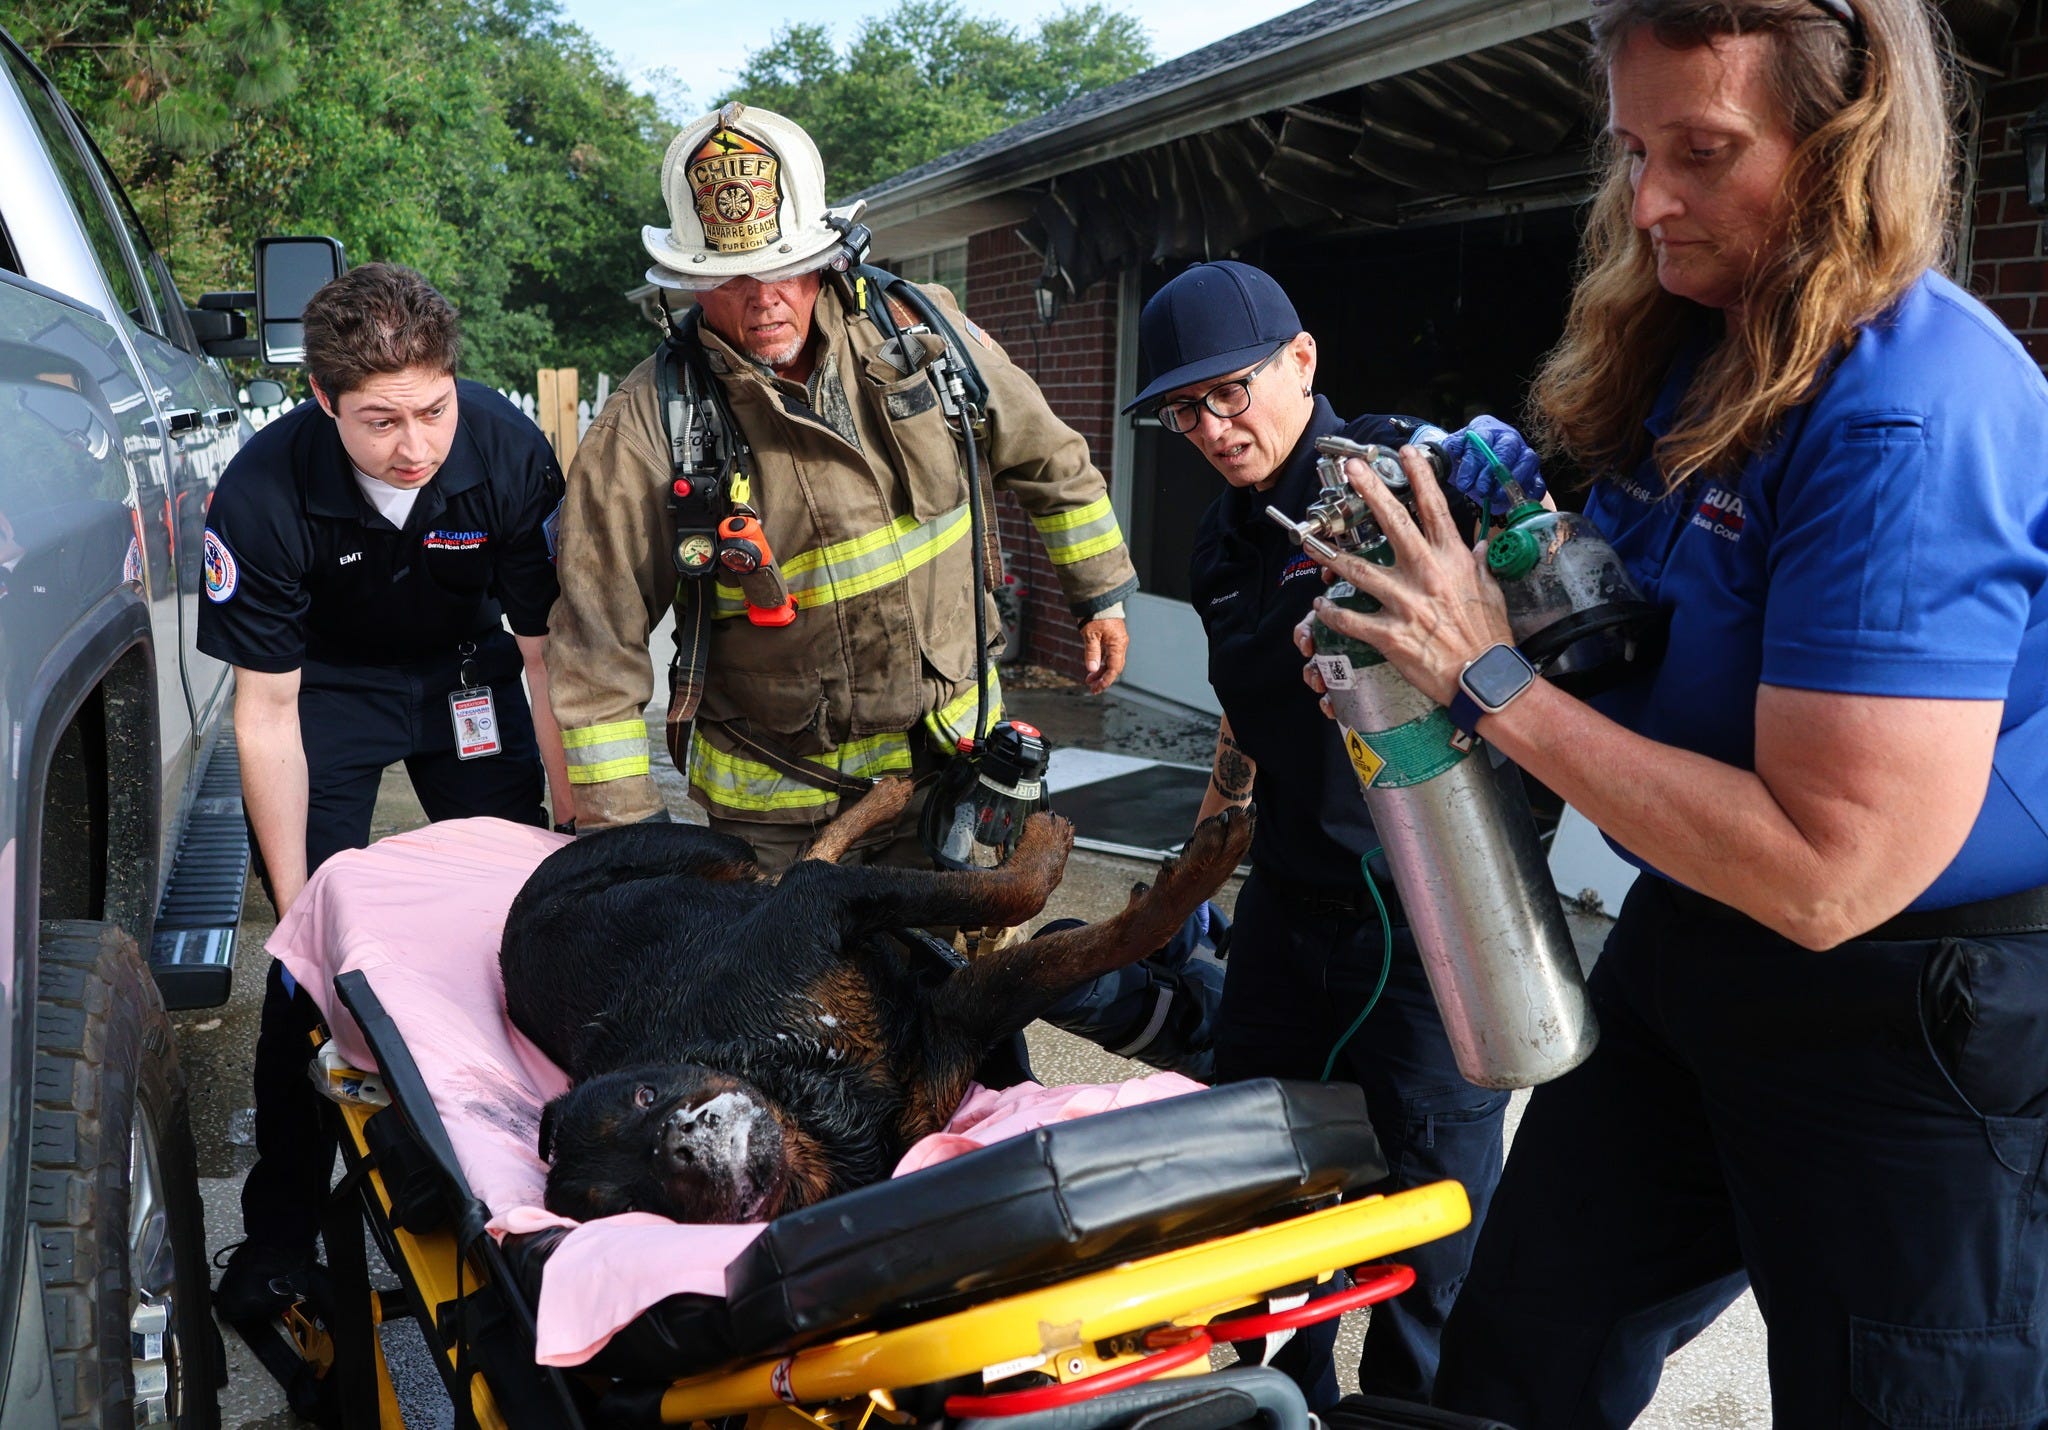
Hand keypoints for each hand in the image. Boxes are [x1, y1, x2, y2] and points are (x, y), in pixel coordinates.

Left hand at [1080, 616, 1127, 693]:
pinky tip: (1093, 668)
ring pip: (1112, 662)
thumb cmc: (1095, 614)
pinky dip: (1102, 663)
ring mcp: (1117, 641)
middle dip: (1103, 679)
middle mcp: (1120, 644)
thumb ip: (1092, 652)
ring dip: (1101, 672)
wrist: (1099, 598)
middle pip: (1114, 667)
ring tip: (1090, 680)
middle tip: (1092, 688)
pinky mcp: (1112, 638)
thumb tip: (1092, 669)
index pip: (1114, 668)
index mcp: (1118, 644)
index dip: (1106, 680)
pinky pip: (1109, 655)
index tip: (1096, 688)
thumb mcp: (1090, 634)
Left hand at [1291, 444, 1515, 707]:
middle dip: (1369, 492)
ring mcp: (1405, 603)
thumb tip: (1480, 544)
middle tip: (1351, 470)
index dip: (1419, 477)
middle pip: (1393, 523)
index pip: (1434, 508)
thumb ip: (1480, 562)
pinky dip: (1332, 612)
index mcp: (1452, 560)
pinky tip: (1320, 605)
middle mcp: (1426, 574)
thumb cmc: (1489, 636)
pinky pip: (1351, 620)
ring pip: (1359, 570)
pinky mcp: (1390, 634)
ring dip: (1330, 556)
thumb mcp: (1492, 590)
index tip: (1405, 453)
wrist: (1483, 678)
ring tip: (1310, 543)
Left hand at [1433, 415, 1545, 513]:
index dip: (1473, 462)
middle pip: (1508, 449)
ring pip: (1527, 461)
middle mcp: (1509, 437)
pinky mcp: (1534, 471)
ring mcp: (1524, 453)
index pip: (1483, 440)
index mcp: (1487, 429)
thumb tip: (1452, 450)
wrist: (1480, 462)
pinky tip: (1517, 500)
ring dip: (1511, 481)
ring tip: (1495, 497)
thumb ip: (1451, 449)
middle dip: (1493, 472)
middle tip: (1481, 490)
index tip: (1464, 483)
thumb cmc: (1467, 457)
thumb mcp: (1454, 451)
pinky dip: (1531, 491)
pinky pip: (1538, 480)